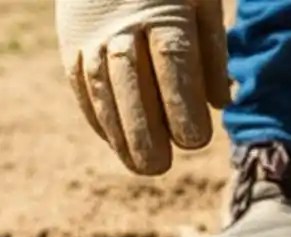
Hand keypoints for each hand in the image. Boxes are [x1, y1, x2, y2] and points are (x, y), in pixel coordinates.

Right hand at [55, 0, 229, 174]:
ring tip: (139, 166)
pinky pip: (80, 84)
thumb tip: (219, 103)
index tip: (194, 140)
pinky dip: (97, 115)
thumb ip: (212, 50)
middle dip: (145, 129)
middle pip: (131, 82)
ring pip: (102, 88)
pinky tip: (115, 141)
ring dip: (119, 132)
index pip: (173, 63)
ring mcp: (91, 35)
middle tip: (160, 167)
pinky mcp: (71, 42)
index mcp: (164, 12)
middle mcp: (122, 25)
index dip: (182, 105)